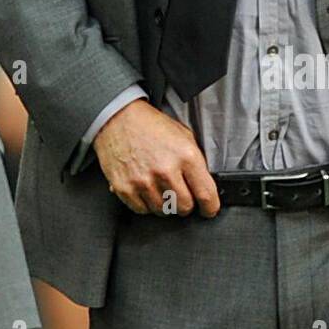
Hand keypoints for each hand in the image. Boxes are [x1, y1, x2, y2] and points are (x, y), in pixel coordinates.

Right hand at [93, 98, 220, 217]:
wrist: (118, 117)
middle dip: (185, 203)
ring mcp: (143, 180)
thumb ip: (196, 163)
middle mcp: (165, 170)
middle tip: (179, 192)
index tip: (208, 209)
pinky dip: (146, 203)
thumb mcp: (184, 136)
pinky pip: (142, 209)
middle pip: (184, 207)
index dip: (210, 207)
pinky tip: (145, 188)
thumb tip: (205, 187)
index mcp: (185, 156)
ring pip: (164, 211)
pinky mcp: (125, 187)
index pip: (206, 195)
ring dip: (165, 203)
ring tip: (159, 186)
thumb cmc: (151, 126)